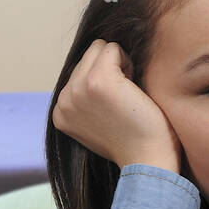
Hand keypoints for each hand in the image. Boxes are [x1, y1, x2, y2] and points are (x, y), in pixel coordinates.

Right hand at [51, 39, 181, 172]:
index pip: (79, 71)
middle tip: (126, 97)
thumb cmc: (135, 142)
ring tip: (128, 93)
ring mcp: (77, 89)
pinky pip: (112, 48)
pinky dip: (128, 61)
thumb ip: (87, 101)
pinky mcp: (96, 80)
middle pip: (88, 55)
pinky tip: (134, 87)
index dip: (104, 81)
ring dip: (119, 63)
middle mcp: (63, 100)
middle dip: (111, 68)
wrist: (148, 161)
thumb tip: (90, 71)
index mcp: (61, 112)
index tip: (116, 107)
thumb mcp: (98, 123)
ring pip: (99, 47)